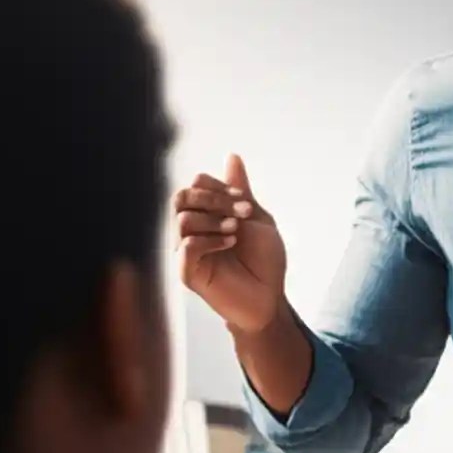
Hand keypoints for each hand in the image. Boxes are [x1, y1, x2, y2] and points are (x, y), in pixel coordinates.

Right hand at [174, 153, 286, 332]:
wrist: (270, 296)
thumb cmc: (264, 260)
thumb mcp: (256, 218)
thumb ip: (240, 190)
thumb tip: (232, 156)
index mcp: (205, 215)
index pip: (196, 184)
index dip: (219, 187)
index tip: (245, 201)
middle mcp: (190, 230)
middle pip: (182, 197)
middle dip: (214, 198)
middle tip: (242, 212)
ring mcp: (186, 252)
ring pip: (182, 219)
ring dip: (214, 219)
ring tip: (236, 230)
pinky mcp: (188, 273)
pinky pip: (186, 246)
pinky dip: (209, 240)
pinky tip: (230, 243)